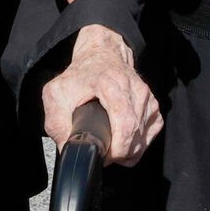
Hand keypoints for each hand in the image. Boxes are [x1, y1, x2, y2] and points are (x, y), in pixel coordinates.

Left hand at [40, 26, 162, 164]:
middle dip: (120, 153)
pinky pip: (151, 135)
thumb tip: (68, 149)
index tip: (105, 154)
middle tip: (104, 153)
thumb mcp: (56, 95)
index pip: (125, 122)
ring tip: (111, 145)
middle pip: (135, 134)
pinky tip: (124, 140)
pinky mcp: (153, 105)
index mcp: (110, 84)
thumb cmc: (79, 77)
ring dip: (128, 150)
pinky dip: (138, 144)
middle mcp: (133, 89)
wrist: (101, 55)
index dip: (117, 147)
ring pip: (143, 138)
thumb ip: (58, 123)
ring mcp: (146, 97)